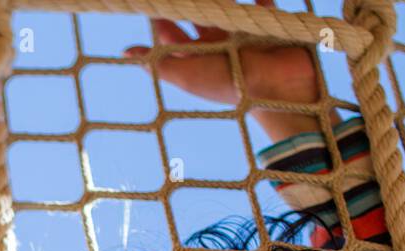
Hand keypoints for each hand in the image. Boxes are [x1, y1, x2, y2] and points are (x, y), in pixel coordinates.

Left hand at [123, 0, 330, 140]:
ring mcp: (242, 33)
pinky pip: (262, 4)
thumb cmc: (228, 84)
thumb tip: (126, 53)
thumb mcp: (187, 75)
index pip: (172, 34)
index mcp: (198, 56)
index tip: (149, 6)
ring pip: (227, 7)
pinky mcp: (267, 24)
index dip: (160, 20)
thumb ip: (160, 63)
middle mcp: (218, 43)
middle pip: (197, 16)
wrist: (277, 88)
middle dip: (188, 5)